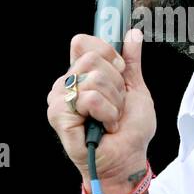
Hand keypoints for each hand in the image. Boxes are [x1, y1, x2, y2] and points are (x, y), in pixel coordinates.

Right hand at [46, 27, 155, 186]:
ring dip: (113, 102)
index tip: (120, 71)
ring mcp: (59, 99)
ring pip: (93, 79)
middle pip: (92, 58)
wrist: (128, 159)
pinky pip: (89, 99)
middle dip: (115, 83)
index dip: (107, 53)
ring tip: (110, 118)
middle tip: (116, 104)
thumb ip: (131, 61)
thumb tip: (133, 34)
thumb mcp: (135, 88)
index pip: (83, 42)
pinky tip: (104, 126)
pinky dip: (107, 113)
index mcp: (81, 74)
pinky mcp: (58, 115)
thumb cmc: (130, 130)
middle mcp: (66, 84)